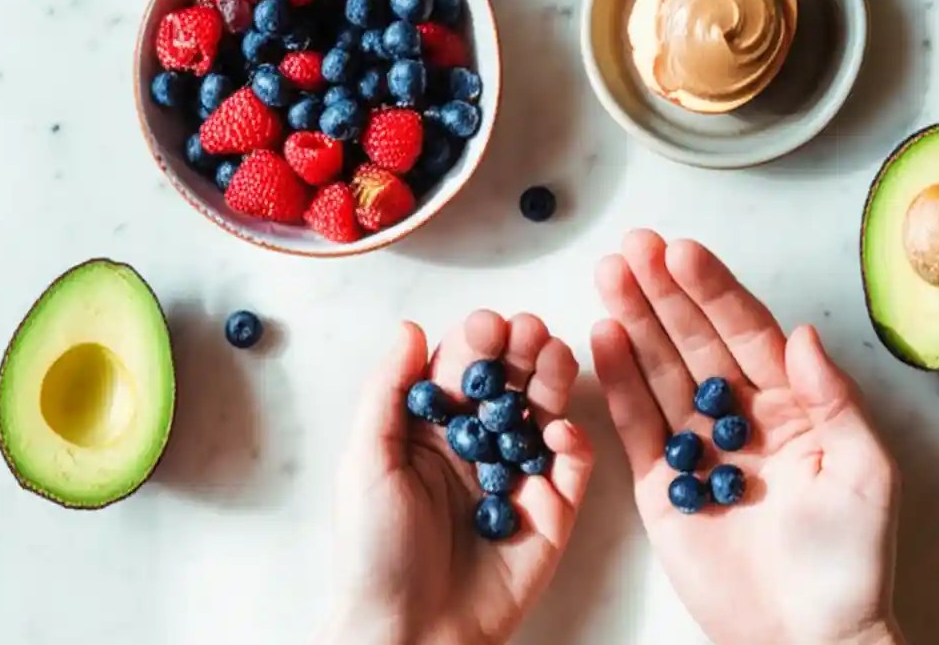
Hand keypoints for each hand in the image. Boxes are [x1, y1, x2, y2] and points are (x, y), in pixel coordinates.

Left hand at [324, 311, 593, 644]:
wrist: (409, 634)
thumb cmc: (374, 551)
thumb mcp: (366, 462)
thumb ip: (388, 391)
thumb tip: (409, 327)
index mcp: (431, 428)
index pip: (462, 368)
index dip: (479, 341)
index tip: (491, 325)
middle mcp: (477, 445)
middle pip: (509, 383)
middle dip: (524, 351)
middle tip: (532, 333)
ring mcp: (517, 477)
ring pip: (544, 415)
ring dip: (553, 382)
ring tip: (555, 357)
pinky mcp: (551, 514)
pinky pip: (572, 469)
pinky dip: (573, 445)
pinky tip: (558, 431)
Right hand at [591, 230, 902, 644]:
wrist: (807, 637)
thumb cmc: (849, 561)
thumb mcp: (865, 472)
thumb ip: (834, 399)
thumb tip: (801, 333)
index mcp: (792, 406)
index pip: (746, 333)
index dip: (713, 290)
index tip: (682, 251)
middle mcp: (739, 417)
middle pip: (694, 340)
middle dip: (663, 292)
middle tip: (632, 246)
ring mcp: (696, 448)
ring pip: (659, 371)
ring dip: (634, 322)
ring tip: (609, 276)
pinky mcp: (660, 485)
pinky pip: (636, 425)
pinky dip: (617, 382)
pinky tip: (601, 338)